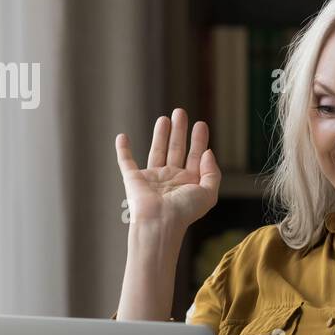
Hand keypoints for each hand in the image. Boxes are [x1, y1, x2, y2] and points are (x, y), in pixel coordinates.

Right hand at [115, 108, 219, 230]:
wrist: (160, 222)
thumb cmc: (184, 211)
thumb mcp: (208, 193)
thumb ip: (212, 172)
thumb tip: (208, 152)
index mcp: (188, 182)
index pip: (195, 156)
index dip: (199, 140)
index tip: (200, 124)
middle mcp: (171, 179)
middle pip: (176, 149)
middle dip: (179, 131)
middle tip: (180, 112)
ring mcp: (152, 179)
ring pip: (157, 151)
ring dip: (160, 134)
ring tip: (164, 118)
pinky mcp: (133, 179)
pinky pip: (126, 162)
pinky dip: (122, 150)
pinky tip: (122, 137)